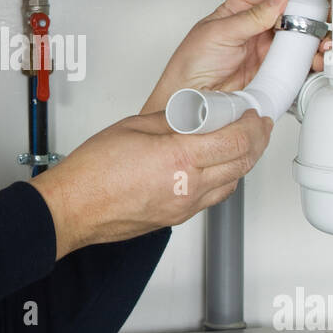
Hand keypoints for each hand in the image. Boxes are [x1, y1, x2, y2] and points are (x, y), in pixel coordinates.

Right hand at [28, 110, 272, 260]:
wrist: (74, 207)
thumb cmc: (93, 171)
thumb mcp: (136, 127)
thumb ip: (172, 120)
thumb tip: (195, 115)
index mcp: (179, 158)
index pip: (235, 140)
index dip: (252, 125)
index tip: (253, 114)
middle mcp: (188, 186)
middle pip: (242, 163)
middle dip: (257, 141)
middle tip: (258, 126)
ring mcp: (184, 206)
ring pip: (232, 183)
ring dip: (244, 162)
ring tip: (242, 144)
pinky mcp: (177, 218)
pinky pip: (213, 198)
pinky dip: (225, 179)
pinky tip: (218, 167)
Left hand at [140, 0, 331, 115]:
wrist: (190, 101)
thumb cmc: (191, 64)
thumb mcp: (219, 33)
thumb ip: (251, 17)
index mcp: (239, 10)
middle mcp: (256, 27)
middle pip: (291, 10)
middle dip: (311, 6)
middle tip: (324, 6)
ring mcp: (266, 49)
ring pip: (299, 36)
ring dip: (315, 36)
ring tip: (322, 37)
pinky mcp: (273, 71)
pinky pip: (297, 62)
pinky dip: (311, 60)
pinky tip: (317, 58)